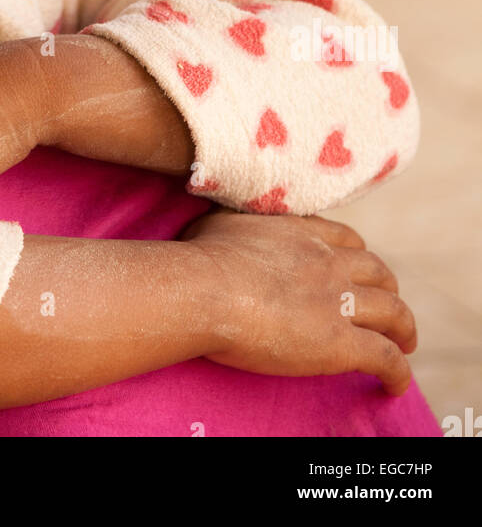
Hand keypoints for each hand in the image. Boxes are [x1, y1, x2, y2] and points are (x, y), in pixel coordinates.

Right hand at [181, 207, 416, 394]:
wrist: (205, 289)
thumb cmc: (201, 256)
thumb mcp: (222, 221)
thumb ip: (238, 222)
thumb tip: (225, 222)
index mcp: (302, 232)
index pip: (346, 239)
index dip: (357, 257)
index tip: (355, 271)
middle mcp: (328, 261)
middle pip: (378, 272)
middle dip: (387, 289)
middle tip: (384, 308)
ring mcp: (339, 301)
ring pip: (393, 312)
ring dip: (403, 328)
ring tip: (405, 343)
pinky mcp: (339, 343)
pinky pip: (385, 357)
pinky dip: (397, 371)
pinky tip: (395, 384)